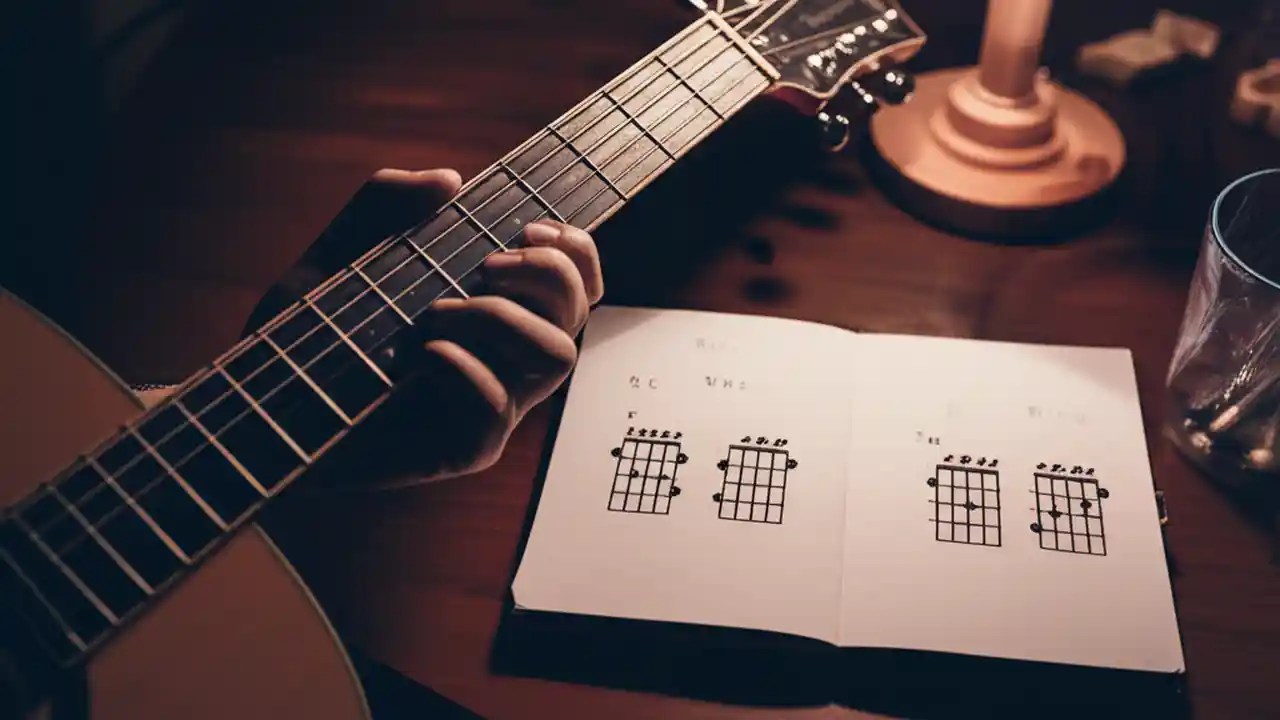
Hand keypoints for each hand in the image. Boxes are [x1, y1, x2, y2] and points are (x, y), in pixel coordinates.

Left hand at [306, 168, 603, 488]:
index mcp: (500, 314)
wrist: (266, 405)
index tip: (528, 226)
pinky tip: (420, 354)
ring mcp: (493, 406)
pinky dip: (466, 369)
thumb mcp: (341, 252)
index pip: (578, 286)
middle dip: (545, 273)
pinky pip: (497, 411)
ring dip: (502, 317)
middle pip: (578, 314)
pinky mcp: (466, 447)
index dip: (576, 252)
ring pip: (556, 357)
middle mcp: (508, 360)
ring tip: (435, 312)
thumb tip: (447, 179)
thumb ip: (385, 204)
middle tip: (485, 264)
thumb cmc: (312, 334)